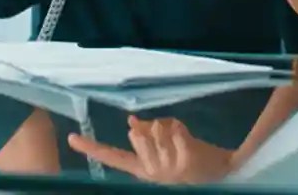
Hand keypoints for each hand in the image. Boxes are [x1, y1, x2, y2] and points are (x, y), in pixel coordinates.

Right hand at [67, 116, 234, 183]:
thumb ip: (147, 140)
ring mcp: (170, 168)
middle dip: (151, 128)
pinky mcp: (187, 160)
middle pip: (137, 135)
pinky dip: (181, 127)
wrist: (227, 176)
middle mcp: (154, 173)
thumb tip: (131, 121)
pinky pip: (175, 129)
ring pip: (156, 129)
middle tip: (169, 138)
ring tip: (182, 140)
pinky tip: (190, 138)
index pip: (114, 159)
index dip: (92, 148)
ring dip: (168, 126)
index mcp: (146, 172)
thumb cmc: (196, 165)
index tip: (70, 138)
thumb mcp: (167, 156)